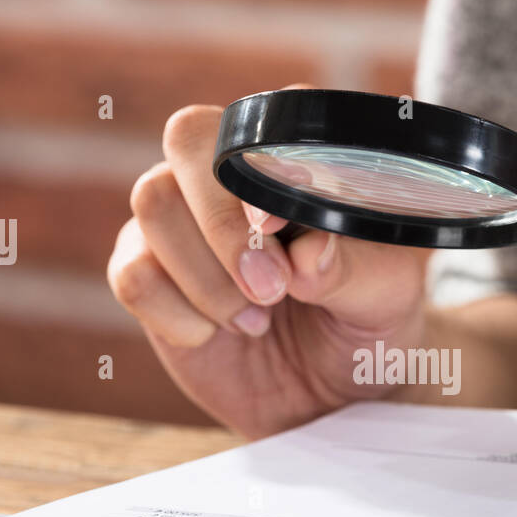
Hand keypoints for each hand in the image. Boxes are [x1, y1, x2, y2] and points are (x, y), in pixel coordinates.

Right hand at [108, 97, 430, 437]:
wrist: (327, 394)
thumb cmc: (363, 326)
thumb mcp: (384, 300)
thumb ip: (354, 270)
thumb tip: (307, 257)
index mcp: (298, 156)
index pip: (265, 122)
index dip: (262, 167)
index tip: (279, 229)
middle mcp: (231, 172)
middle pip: (187, 138)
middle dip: (223, 223)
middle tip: (270, 290)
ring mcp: (183, 218)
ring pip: (154, 204)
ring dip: (206, 276)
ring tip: (257, 319)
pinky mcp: (146, 269)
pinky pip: (132, 273)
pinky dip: (175, 313)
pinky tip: (213, 333)